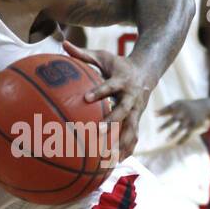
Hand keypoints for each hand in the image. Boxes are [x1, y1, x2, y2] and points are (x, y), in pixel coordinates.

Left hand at [63, 41, 149, 162]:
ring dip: (122, 144)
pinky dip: (126, 151)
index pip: (111, 86)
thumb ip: (83, 54)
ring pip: (132, 130)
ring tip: (109, 159)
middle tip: (98, 134)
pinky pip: (133, 138)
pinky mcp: (138, 121)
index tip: (87, 99)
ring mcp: (137, 111)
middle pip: (124, 112)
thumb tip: (63, 43)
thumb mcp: (103, 56)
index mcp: (122, 82)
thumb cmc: (118, 65)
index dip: (100, 92)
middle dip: (113, 123)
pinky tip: (114, 165)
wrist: (146, 72)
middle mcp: (131, 98)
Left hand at [159, 98, 208, 144]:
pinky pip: (187, 134)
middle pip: (173, 119)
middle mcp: (184, 112)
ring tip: (166, 140)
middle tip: (157, 131)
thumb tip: (153, 114)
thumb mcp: (178, 105)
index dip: (162, 112)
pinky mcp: (194, 126)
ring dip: (173, 134)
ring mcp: (189, 119)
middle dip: (165, 125)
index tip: (154, 115)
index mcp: (179, 106)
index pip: (169, 109)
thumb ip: (166, 110)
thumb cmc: (187, 106)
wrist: (205, 107)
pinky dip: (182, 139)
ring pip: (180, 128)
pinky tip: (177, 144)